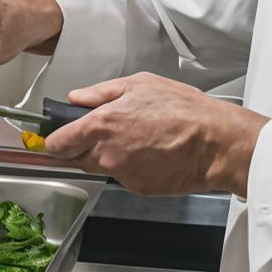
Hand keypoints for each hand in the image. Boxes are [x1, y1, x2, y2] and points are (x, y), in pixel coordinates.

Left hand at [44, 72, 267, 197]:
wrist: (215, 142)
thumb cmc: (183, 109)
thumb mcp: (140, 84)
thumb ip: (100, 93)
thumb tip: (75, 98)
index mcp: (102, 124)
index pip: (59, 143)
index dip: (56, 141)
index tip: (56, 140)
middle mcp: (107, 153)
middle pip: (77, 158)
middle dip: (85, 148)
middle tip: (110, 133)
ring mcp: (122, 173)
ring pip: (102, 167)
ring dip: (111, 156)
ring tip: (141, 138)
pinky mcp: (137, 187)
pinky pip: (125, 176)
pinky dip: (133, 167)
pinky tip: (153, 152)